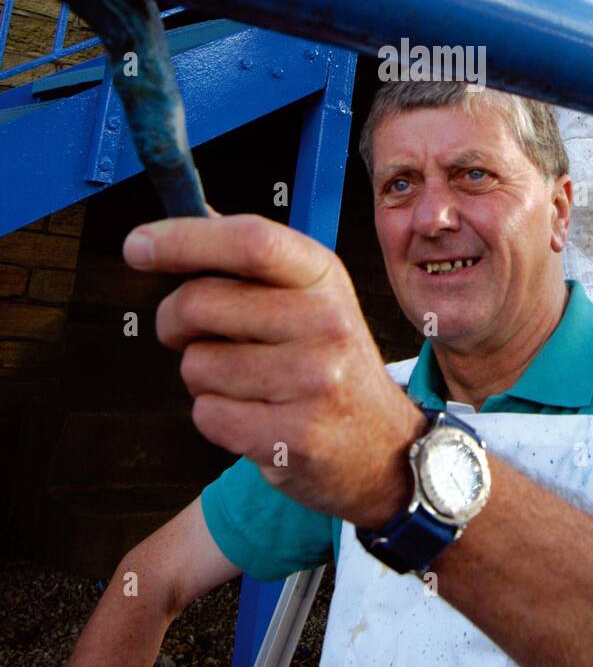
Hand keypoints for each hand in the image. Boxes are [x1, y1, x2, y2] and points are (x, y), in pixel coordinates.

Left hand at [122, 214, 426, 527]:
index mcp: (324, 276)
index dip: (184, 238)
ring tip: (246, 382)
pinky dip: (215, 416)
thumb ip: (251, 259)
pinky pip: (207, 415)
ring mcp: (314, 382)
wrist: (381, 446)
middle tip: (188, 333)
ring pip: (196, 365)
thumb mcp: (309, 296)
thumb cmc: (326, 360)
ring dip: (202, 376)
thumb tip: (185, 219)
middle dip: (173, 320)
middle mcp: (326, 322)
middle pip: (200, 302)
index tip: (137, 245)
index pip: (250, 241)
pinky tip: (254, 415)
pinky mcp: (295, 438)